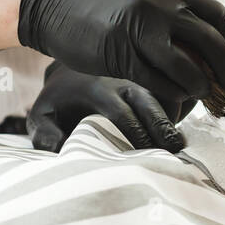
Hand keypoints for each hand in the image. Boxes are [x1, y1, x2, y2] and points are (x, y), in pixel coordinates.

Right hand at [17, 0, 224, 104]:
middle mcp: (157, 4)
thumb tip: (206, 35)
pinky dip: (173, 92)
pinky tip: (177, 97)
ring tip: (202, 94)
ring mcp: (138, 29)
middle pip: (209, 41)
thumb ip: (171, 7)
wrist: (48, 0)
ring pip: (186, 66)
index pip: (215, 15)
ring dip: (199, 85)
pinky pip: (157, 81)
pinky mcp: (118, 54)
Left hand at [28, 62, 193, 152]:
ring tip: (180, 142)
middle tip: (175, 150)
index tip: (144, 156)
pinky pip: (175, 89)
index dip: (135, 136)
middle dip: (163, 127)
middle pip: (151, 102)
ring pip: (168, 93)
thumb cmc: (60, 101)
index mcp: (98, 90)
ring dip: (176, 116)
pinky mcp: (154, 77)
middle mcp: (125, 81)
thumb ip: (44, 134)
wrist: (72, 68)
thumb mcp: (41, 115)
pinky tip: (180, 125)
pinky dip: (182, 104)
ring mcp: (142, 77)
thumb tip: (61, 148)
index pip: (122, 114)